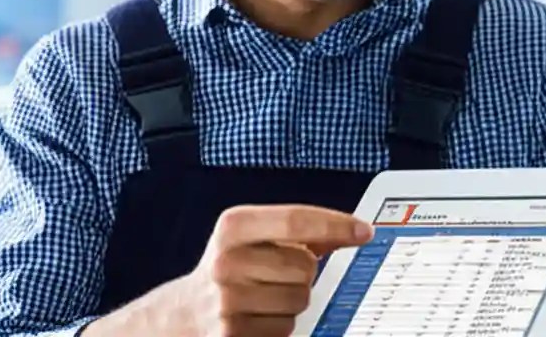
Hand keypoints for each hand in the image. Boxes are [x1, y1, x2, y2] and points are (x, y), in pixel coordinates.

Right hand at [183, 204, 373, 336]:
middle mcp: (227, 263)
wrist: (180, 317)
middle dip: (302, 273)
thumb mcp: (247, 238)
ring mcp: (228, 303)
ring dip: (291, 302)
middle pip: (305, 267)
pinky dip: (279, 326)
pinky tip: (257, 319)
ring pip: (300, 301)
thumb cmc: (225, 270)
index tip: (365, 231)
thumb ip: (295, 231)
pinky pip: (286, 330)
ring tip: (263, 298)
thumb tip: (352, 231)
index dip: (336, 225)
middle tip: (276, 275)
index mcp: (232, 227)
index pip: (296, 219)